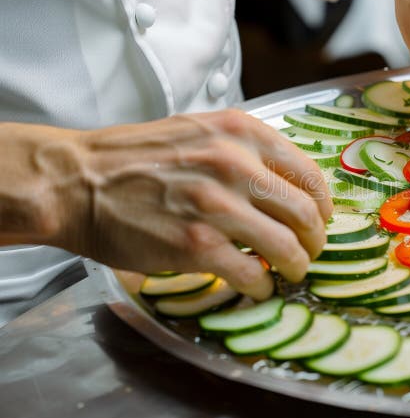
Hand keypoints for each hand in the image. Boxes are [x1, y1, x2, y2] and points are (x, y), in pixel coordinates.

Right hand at [27, 110, 332, 299]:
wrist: (78, 180)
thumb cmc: (136, 158)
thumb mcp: (201, 133)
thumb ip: (246, 152)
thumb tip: (287, 186)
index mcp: (242, 132)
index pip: (309, 174)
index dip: (324, 205)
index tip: (322, 219)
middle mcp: (236, 164)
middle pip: (307, 213)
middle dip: (315, 241)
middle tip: (310, 252)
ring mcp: (218, 205)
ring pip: (288, 247)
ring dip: (296, 266)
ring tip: (290, 272)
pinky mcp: (197, 244)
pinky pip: (252, 274)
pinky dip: (262, 285)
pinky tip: (257, 285)